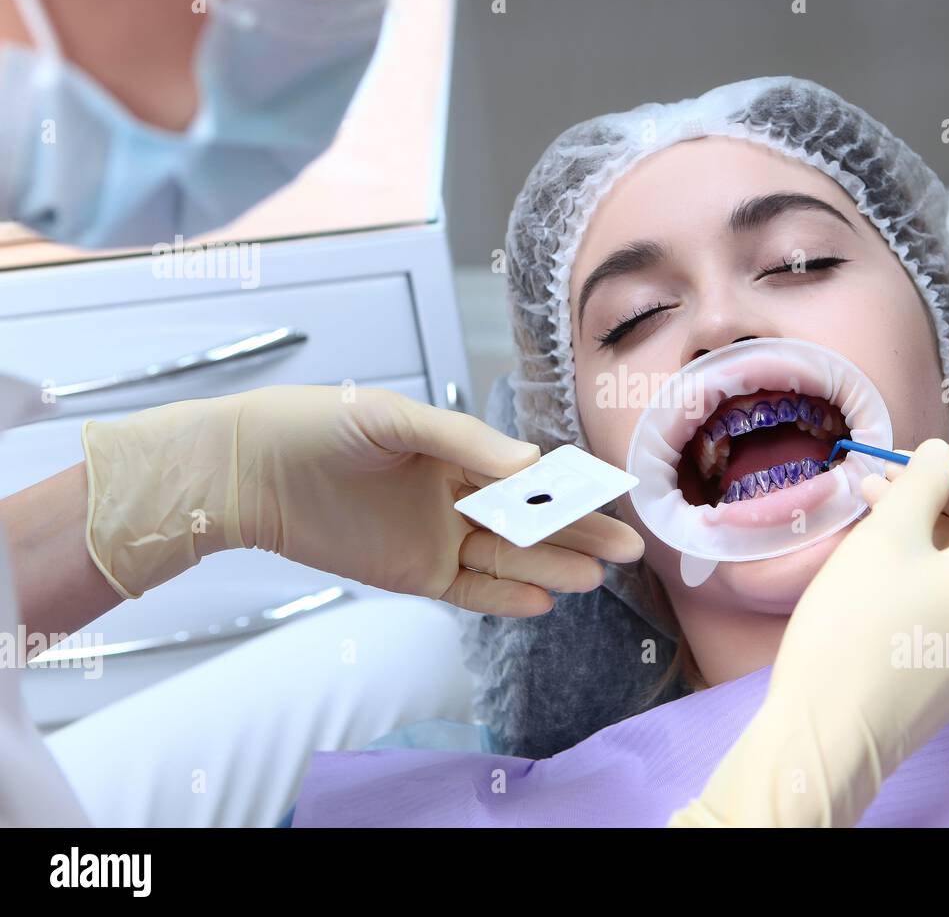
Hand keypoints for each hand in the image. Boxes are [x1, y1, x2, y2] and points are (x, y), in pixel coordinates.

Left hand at [82, 386, 642, 613]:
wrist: (250, 471)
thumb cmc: (321, 426)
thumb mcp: (394, 417)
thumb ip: (463, 440)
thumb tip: (531, 464)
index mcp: (461, 454)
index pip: (531, 474)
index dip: (574, 486)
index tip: (617, 494)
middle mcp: (458, 498)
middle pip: (531, 521)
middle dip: (579, 533)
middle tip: (629, 548)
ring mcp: (438, 538)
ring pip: (508, 558)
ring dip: (550, 567)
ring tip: (593, 578)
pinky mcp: (413, 573)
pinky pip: (470, 590)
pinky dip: (504, 598)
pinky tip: (542, 601)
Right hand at [668, 438, 948, 826]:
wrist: (829, 734)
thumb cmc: (854, 630)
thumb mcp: (884, 538)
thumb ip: (921, 483)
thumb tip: (942, 457)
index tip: (931, 464)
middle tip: (884, 480)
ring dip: (932, 529)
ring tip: (869, 512)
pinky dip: (928, 570)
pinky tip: (878, 565)